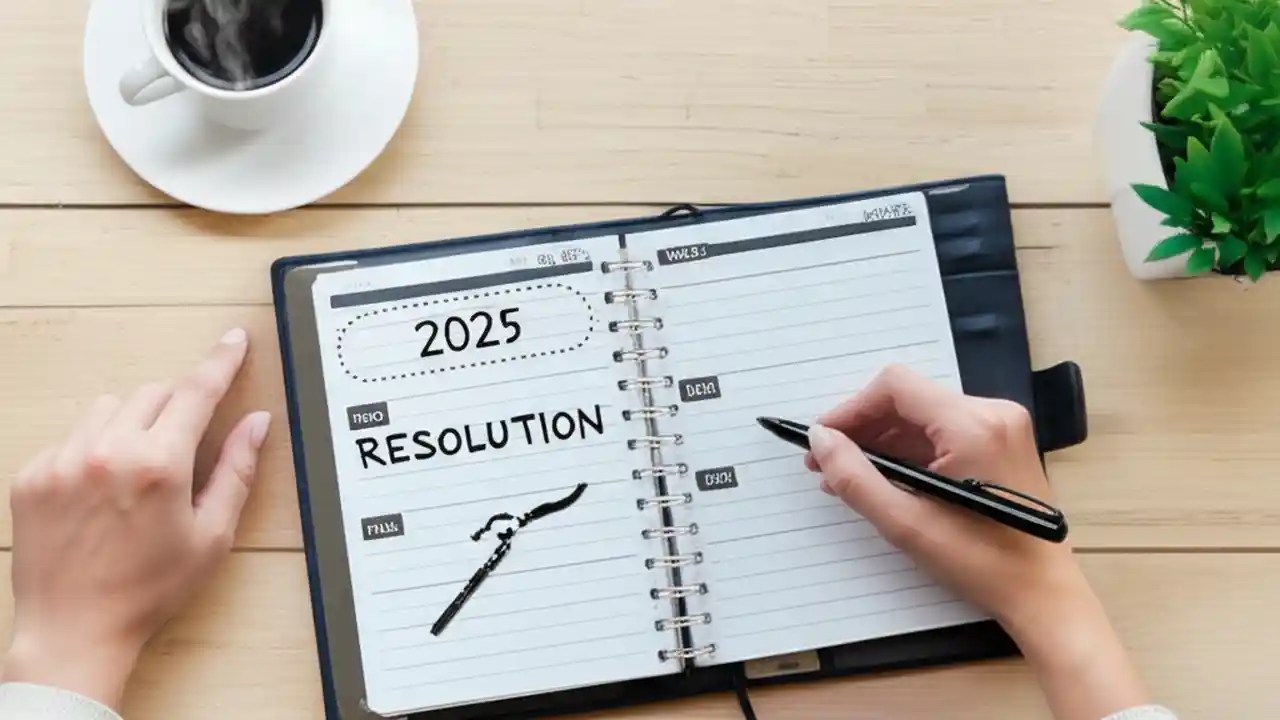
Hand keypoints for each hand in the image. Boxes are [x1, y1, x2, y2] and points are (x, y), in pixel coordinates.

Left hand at [4, 328, 269, 709]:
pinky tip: (99, 494)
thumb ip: (237, 470)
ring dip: (131, 424)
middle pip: (153, 393)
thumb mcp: (212, 535)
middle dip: (174, 408)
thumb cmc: (149, 590)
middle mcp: (108, 452)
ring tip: (136, 473)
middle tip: (180, 449)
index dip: (220, 362)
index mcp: (159, 464)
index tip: (232, 341)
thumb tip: (257, 422)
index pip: (197, 392)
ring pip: (109, 409)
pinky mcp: (32, 475)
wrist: (75, 630)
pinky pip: (71, 437)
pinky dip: (92, 450)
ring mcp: (63, 461)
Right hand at [806, 365, 1148, 719]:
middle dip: (863, 427)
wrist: (1043, 593)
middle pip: (909, 398)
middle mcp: (992, 413)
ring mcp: (1002, 426)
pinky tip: (885, 477)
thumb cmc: (981, 564)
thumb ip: (854, 476)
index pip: (896, 387)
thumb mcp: (906, 523)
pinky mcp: (1003, 442)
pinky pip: (944, 431)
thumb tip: (820, 439)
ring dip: (883, 440)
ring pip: (923, 414)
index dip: (851, 408)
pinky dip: (910, 449)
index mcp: (973, 426)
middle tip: (826, 462)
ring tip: (849, 474)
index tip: (822, 439)